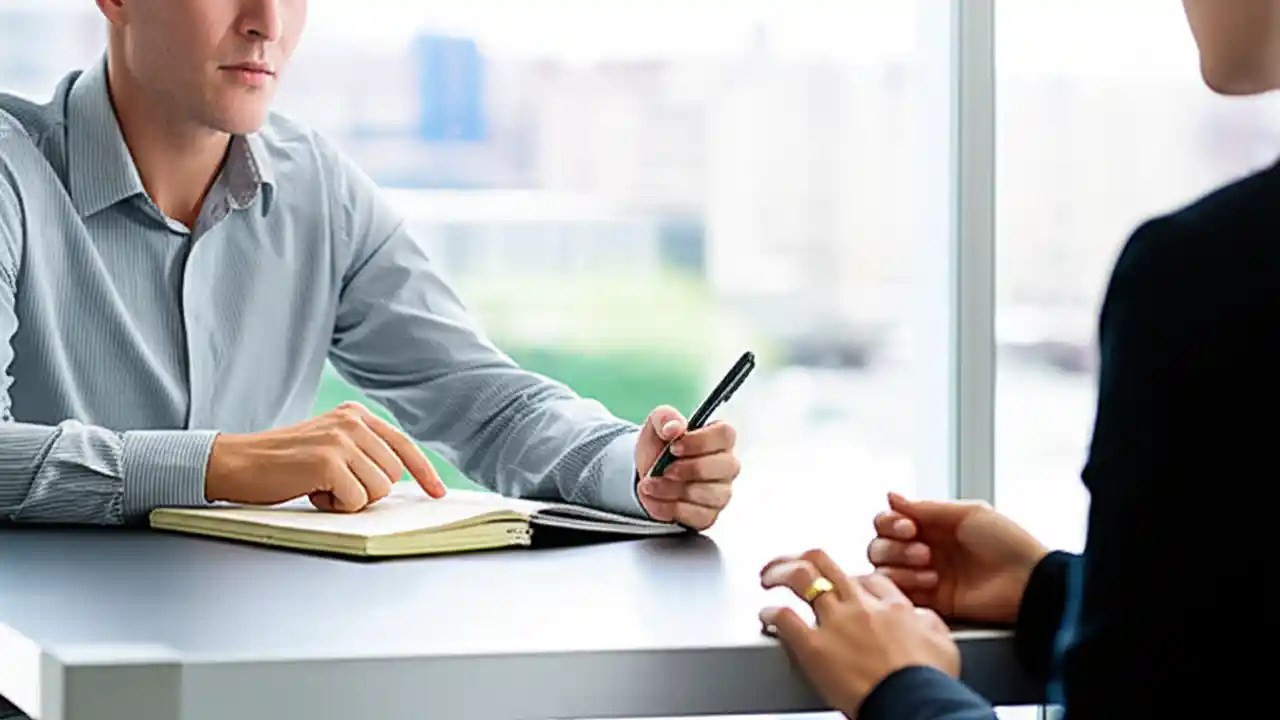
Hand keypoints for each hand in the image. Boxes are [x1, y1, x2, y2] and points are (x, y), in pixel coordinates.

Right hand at [205, 401, 445, 511]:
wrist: (236, 463)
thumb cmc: (282, 463)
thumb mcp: (329, 446)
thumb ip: (362, 453)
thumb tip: (400, 480)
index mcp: (355, 415)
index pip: (403, 444)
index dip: (424, 471)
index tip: (437, 492)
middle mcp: (353, 422)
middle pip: (393, 474)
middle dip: (367, 491)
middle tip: (332, 486)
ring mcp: (341, 440)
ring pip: (379, 489)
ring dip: (351, 500)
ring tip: (320, 488)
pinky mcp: (328, 461)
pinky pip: (356, 500)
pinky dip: (336, 507)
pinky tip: (312, 493)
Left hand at [633, 405, 739, 529]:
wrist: (646, 474)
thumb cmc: (660, 446)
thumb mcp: (656, 424)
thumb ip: (665, 418)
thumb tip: (675, 427)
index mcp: (718, 438)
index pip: (725, 435)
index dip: (700, 442)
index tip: (674, 447)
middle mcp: (726, 465)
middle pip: (724, 467)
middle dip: (688, 470)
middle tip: (662, 469)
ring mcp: (721, 492)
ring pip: (709, 494)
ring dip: (672, 490)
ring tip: (649, 484)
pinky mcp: (709, 515)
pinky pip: (698, 516)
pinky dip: (669, 509)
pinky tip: (654, 499)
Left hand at [759, 549, 959, 717]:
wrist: (913, 702)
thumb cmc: (928, 681)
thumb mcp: (943, 643)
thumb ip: (929, 623)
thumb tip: (921, 618)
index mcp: (892, 605)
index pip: (865, 577)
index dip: (849, 577)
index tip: (840, 583)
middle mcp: (860, 606)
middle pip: (827, 563)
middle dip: (805, 558)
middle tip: (793, 563)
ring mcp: (835, 622)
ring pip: (801, 578)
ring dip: (779, 573)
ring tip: (768, 577)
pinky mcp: (813, 646)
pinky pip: (784, 618)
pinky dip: (770, 613)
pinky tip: (766, 615)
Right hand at [868, 493, 1048, 623]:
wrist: (1028, 581)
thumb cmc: (1007, 543)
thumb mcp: (967, 513)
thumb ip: (925, 507)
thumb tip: (891, 496)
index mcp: (932, 526)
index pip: (889, 521)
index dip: (890, 523)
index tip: (909, 527)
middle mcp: (923, 549)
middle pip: (879, 545)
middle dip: (894, 546)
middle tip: (923, 550)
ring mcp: (924, 575)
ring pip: (882, 569)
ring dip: (900, 565)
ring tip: (930, 567)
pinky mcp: (929, 601)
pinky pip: (898, 593)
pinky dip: (906, 585)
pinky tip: (931, 583)